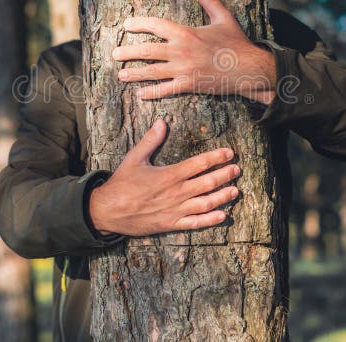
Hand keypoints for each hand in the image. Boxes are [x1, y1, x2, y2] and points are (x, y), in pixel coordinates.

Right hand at [88, 119, 240, 235]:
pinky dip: (210, 220)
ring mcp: (175, 210)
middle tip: (236, 169)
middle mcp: (176, 192)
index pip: (199, 163)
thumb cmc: (121, 183)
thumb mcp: (134, 158)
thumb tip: (161, 122)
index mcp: (169, 174)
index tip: (229, 153)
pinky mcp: (171, 224)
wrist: (108, 211)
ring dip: (222, 196)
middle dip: (224, 175)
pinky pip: (195, 223)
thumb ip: (150, 140)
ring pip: (206, 203)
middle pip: (207, 182)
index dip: (216, 157)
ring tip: (235, 190)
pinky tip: (223, 215)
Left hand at [112, 0, 275, 103]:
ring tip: (120, 74)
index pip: (156, 25)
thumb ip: (208, 0)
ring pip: (152, 72)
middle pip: (147, 51)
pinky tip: (140, 94)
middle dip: (128, 52)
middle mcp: (181, 51)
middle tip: (114, 54)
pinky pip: (165, 90)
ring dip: (134, 73)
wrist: (249, 69)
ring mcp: (183, 70)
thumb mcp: (223, 18)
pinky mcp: (189, 85)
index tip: (126, 25)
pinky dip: (151, 92)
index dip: (138, 24)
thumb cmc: (236, 43)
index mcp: (186, 33)